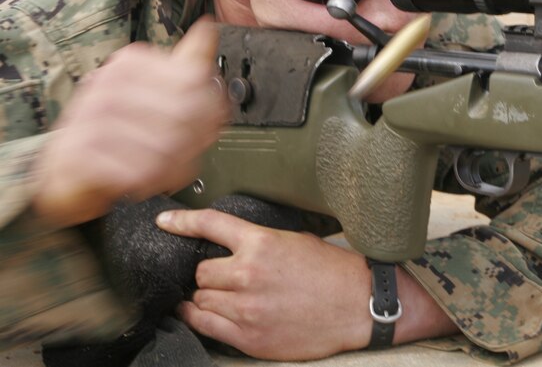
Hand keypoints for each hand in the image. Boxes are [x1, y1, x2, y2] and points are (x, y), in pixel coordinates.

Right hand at [33, 19, 228, 226]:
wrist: (69, 168)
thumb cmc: (118, 126)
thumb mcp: (155, 88)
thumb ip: (187, 62)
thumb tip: (209, 27)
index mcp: (130, 62)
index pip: (194, 80)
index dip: (211, 111)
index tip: (208, 127)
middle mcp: (107, 82)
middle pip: (183, 114)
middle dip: (194, 141)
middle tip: (189, 154)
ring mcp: (88, 116)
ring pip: (164, 146)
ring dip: (174, 166)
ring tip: (167, 169)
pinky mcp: (78, 152)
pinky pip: (136, 170)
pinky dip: (150, 181)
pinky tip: (147, 179)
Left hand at [156, 209, 371, 359]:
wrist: (359, 306)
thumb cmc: (333, 272)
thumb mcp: (297, 241)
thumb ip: (260, 243)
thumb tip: (233, 247)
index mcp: (262, 243)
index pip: (209, 225)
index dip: (181, 221)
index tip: (164, 221)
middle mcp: (248, 274)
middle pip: (201, 272)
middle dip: (209, 273)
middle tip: (222, 276)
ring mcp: (246, 308)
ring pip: (200, 299)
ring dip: (206, 297)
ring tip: (219, 296)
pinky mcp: (248, 337)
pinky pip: (205, 326)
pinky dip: (201, 318)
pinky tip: (206, 314)